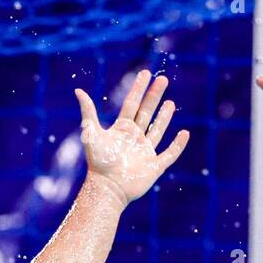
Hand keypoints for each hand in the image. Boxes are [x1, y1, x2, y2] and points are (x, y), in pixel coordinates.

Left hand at [74, 71, 189, 204]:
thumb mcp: (91, 134)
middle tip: (163, 79)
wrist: (108, 188)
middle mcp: (134, 138)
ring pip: (157, 130)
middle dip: (154, 96)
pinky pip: (169, 154)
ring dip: (164, 117)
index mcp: (122, 130)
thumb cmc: (99, 163)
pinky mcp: (154, 166)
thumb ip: (88, 113)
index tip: (145, 73)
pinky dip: (178, 145)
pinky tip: (185, 133)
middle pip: (146, 113)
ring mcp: (145, 152)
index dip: (138, 89)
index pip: (132, 104)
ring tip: (170, 103)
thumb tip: (78, 90)